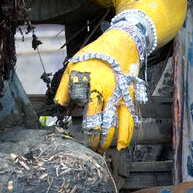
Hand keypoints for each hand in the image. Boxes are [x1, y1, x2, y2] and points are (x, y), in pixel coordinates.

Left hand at [53, 29, 139, 151]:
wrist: (123, 43)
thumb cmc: (96, 53)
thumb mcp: (74, 64)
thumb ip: (66, 86)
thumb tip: (60, 105)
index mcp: (93, 85)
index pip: (89, 113)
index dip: (86, 129)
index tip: (81, 140)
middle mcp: (109, 92)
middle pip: (104, 121)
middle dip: (98, 139)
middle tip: (93, 150)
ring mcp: (122, 94)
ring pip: (119, 122)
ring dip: (114, 138)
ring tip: (107, 150)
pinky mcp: (131, 95)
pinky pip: (131, 117)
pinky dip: (128, 132)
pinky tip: (123, 143)